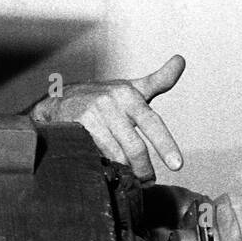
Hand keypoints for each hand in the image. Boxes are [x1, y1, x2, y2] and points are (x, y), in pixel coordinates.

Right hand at [31, 55, 185, 182]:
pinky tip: (111, 170)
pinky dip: (108, 166)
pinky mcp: (78, 128)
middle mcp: (111, 103)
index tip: (177, 165)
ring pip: (117, 155)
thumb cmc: (106, 98)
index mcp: (129, 95)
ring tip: (131, 178)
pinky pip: (98, 155)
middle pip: (135, 147)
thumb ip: (160, 80)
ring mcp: (93, 116)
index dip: (165, 145)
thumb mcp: (133, 88)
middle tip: (149, 180)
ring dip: (127, 171)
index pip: (152, 123)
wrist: (61, 100)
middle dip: (144, 169)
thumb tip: (180, 60)